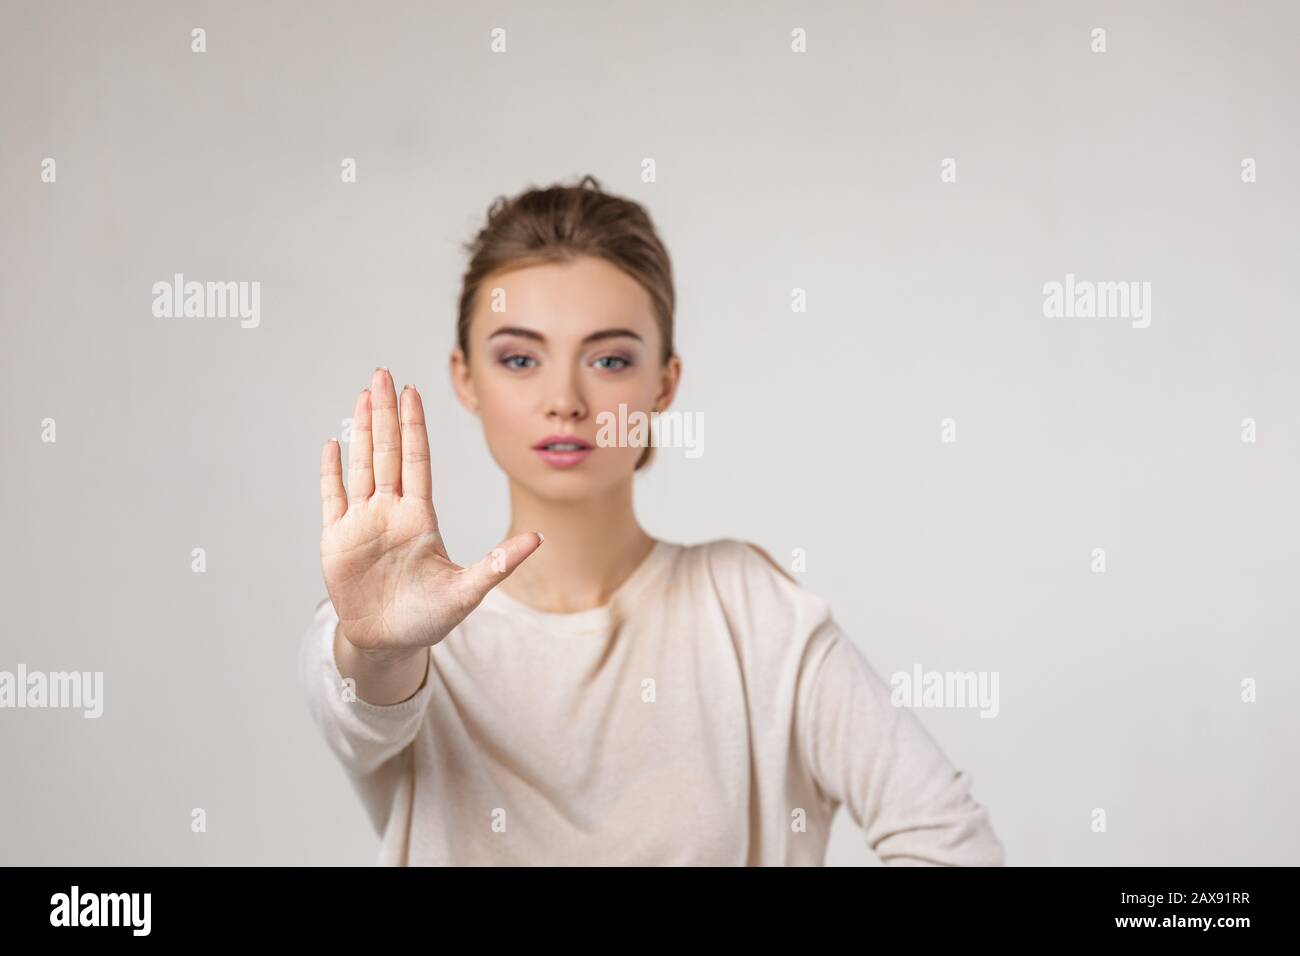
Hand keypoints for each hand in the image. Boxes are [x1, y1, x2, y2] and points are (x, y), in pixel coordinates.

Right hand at [319, 367, 541, 656]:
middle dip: (385, 413)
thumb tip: (539, 539)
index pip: (417, 460)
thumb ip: (499, 563)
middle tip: (382, 374)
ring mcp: (362, 523)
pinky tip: (333, 444)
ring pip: (361, 466)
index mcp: (420, 517)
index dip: (413, 426)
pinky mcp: (337, 540)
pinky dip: (332, 472)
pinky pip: (333, 498)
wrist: (389, 643)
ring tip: (362, 396)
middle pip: (387, 452)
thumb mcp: (468, 591)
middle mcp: (391, 512)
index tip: (413, 391)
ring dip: (361, 432)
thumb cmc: (429, 617)